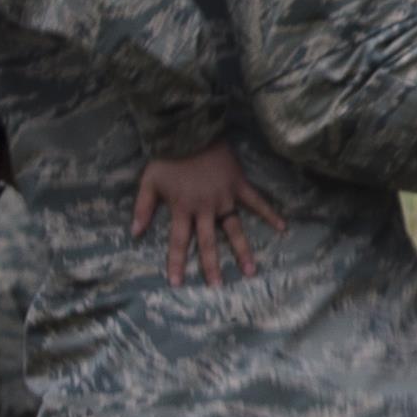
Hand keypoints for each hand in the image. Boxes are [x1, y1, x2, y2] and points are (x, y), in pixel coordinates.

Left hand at [131, 142, 287, 285]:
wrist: (191, 128)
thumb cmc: (168, 155)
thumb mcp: (149, 180)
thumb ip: (142, 207)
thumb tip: (134, 233)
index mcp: (182, 208)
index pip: (178, 242)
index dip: (177, 263)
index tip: (176, 283)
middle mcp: (205, 207)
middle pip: (208, 242)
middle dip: (211, 266)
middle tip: (217, 287)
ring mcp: (225, 197)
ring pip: (234, 229)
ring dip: (242, 250)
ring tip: (250, 271)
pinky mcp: (239, 185)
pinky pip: (256, 201)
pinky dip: (269, 213)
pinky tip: (282, 227)